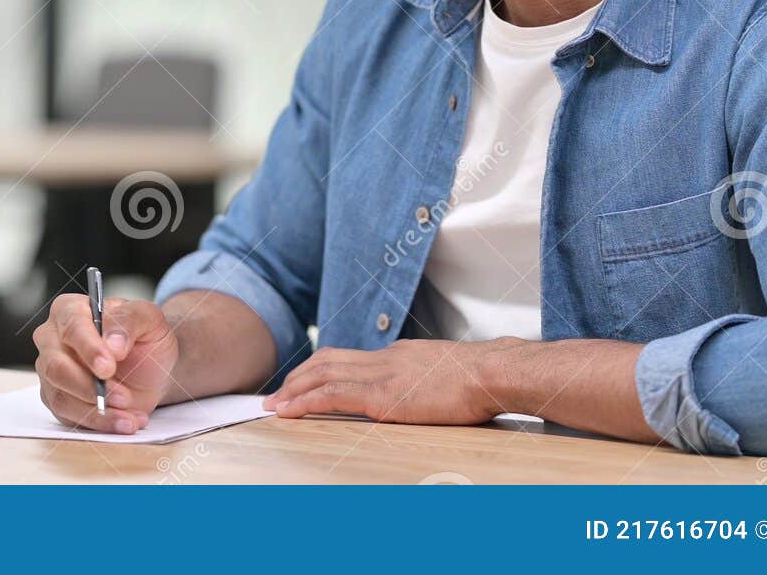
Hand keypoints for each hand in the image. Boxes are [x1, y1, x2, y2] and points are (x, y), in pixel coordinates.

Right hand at [32, 293, 179, 433]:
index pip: (72, 327)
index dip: (89, 348)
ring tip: (130, 414)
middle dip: (90, 386)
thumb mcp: (148, 318)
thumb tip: (112, 343)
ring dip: (98, 410)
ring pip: (61, 396)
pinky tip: (125, 421)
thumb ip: (129, 321)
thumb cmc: (144, 337)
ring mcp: (51, 372)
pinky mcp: (56, 400)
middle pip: (56, 366)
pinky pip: (70, 416)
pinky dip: (100, 423)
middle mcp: (52, 339)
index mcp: (70, 310)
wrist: (151, 368)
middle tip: (123, 397)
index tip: (108, 367)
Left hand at [261, 339, 506, 423]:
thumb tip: (426, 394)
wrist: (493, 372)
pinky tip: (289, 412)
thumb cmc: (483, 380)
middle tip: (277, 394)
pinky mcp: (382, 395)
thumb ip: (428, 381)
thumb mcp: (448, 375)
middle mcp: (384, 359)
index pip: (350, 358)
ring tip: (273, 405)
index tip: (304, 381)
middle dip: (298, 377)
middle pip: (328, 360)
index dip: (321, 369)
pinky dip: (304, 402)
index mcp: (399, 355)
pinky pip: (332, 395)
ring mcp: (382, 375)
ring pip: (322, 375)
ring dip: (293, 390)